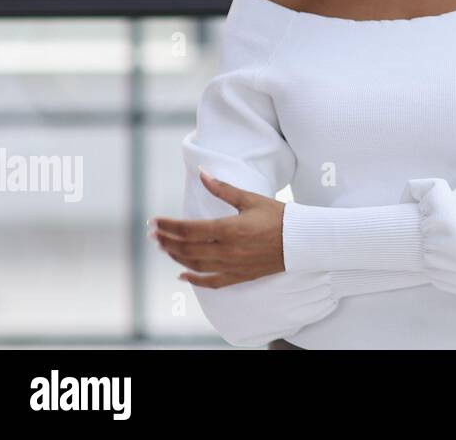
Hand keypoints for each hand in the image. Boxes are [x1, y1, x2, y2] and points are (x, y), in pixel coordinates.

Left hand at [150, 168, 285, 287]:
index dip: (168, 225)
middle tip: (153, 235)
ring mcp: (232, 266)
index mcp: (228, 229)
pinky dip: (195, 280)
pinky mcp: (239, 276)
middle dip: (166, 241)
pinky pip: (211, 282)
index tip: (154, 221)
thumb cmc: (279, 216)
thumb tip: (202, 174)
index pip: (188, 229)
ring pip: (195, 264)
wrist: (302, 240)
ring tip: (164, 248)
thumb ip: (223, 189)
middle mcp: (226, 250)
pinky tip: (183, 275)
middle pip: (186, 248)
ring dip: (176, 257)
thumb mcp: (250, 199)